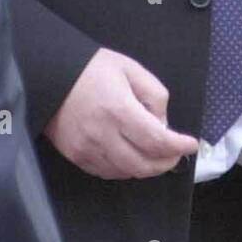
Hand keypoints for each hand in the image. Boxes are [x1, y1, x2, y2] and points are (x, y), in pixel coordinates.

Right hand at [43, 48, 198, 179]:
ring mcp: (87, 149)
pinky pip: (107, 172)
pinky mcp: (76, 156)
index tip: (191, 144)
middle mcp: (102, 134)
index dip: (178, 146)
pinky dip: (125, 170)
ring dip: (146, 168)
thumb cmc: (93, 69)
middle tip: (175, 154)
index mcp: (119, 109)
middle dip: (166, 163)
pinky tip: (132, 157)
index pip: (156, 140)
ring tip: (156, 155)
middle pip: (143, 165)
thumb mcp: (131, 69)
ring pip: (126, 173)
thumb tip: (163, 124)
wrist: (50, 74)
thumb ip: (154, 95)